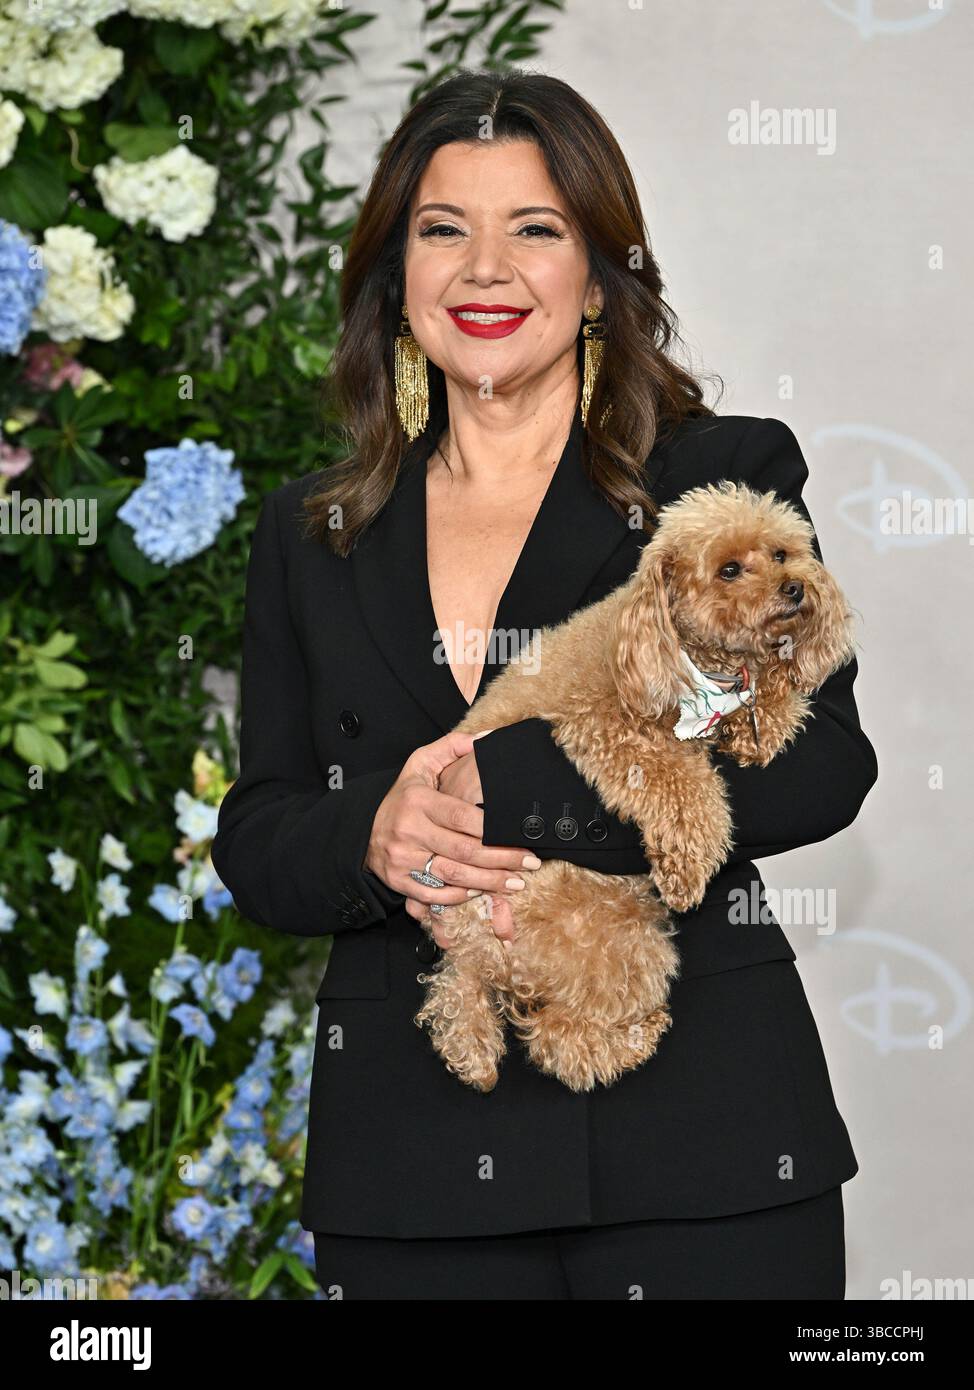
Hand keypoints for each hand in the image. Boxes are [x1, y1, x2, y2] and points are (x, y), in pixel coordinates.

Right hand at [364, 731, 539, 942]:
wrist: (363, 829)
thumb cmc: (403, 796)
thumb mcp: (420, 764)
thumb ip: (452, 747)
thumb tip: (487, 738)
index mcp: (418, 800)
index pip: (461, 817)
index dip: (494, 830)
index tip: (521, 836)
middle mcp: (409, 830)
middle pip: (464, 850)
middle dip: (502, 859)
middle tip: (530, 864)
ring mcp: (402, 859)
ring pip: (453, 875)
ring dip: (489, 882)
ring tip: (516, 882)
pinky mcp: (398, 881)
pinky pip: (435, 894)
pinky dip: (461, 896)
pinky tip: (482, 892)